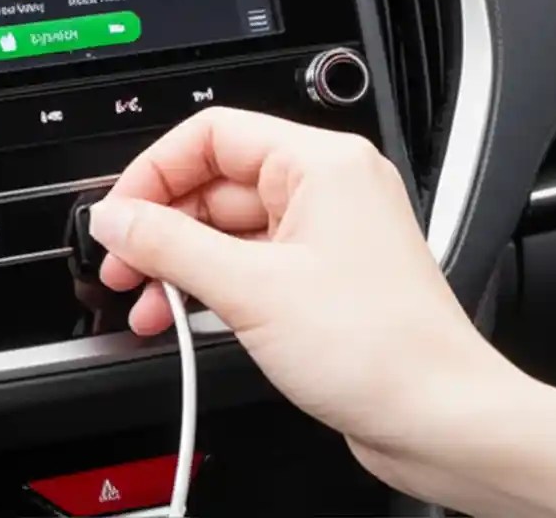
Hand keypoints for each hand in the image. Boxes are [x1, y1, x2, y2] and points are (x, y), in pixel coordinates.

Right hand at [88, 108, 524, 476]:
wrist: (439, 419)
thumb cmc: (381, 349)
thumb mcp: (251, 289)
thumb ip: (170, 245)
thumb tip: (117, 218)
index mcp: (321, 164)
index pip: (213, 135)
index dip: (155, 171)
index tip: (119, 215)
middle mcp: (328, 189)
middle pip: (216, 183)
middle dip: (162, 226)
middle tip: (123, 265)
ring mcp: (327, 235)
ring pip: (229, 229)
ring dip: (181, 263)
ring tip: (148, 301)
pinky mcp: (323, 279)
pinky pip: (251, 265)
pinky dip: (212, 286)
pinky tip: (184, 316)